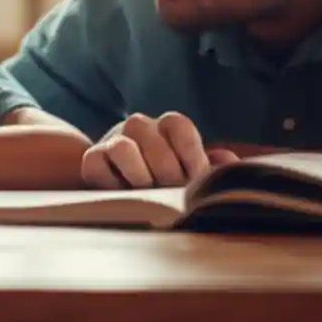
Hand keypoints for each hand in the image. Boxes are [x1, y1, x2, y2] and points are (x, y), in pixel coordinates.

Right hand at [82, 112, 233, 188]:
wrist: (122, 189)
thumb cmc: (165, 181)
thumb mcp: (191, 173)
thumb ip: (212, 167)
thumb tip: (229, 163)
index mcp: (167, 125)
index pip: (179, 126)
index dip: (190, 155)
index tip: (196, 180)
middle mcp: (139, 126)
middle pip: (153, 140)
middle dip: (167, 174)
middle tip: (172, 194)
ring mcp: (113, 140)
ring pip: (124, 147)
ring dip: (139, 176)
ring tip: (147, 195)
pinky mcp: (92, 159)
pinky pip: (96, 163)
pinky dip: (111, 180)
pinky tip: (123, 195)